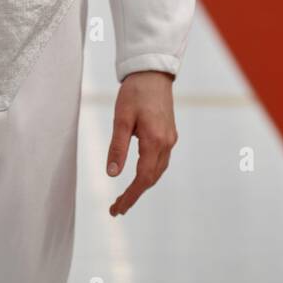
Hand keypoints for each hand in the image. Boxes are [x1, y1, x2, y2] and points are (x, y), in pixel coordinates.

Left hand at [106, 71, 177, 216]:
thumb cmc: (135, 92)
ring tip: (125, 196)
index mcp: (155, 141)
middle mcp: (166, 143)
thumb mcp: (121, 118)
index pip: (143, 178)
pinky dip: (149, 172)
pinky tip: (139, 174)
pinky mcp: (169, 134)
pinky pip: (160, 161)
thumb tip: (111, 173)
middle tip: (116, 208)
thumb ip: (117, 147)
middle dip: (134, 194)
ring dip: (142, 185)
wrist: (152, 72)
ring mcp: (170, 139)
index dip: (130, 196)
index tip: (117, 209)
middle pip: (151, 178)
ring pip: (157, 171)